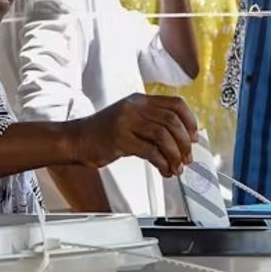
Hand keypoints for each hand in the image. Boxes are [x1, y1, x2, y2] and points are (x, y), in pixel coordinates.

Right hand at [69, 94, 197, 176]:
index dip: (190, 120)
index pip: (175, 103)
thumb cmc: (103, 133)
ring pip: (163, 136)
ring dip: (175, 155)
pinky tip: (164, 170)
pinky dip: (162, 163)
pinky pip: (150, 151)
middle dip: (184, 142)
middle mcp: (134, 107)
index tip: (194, 137)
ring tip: (176, 167)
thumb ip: (152, 124)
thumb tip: (180, 139)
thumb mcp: (130, 121)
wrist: (76, 140)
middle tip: (187, 158)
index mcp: (140, 100)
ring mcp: (126, 122)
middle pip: (172, 121)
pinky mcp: (120, 139)